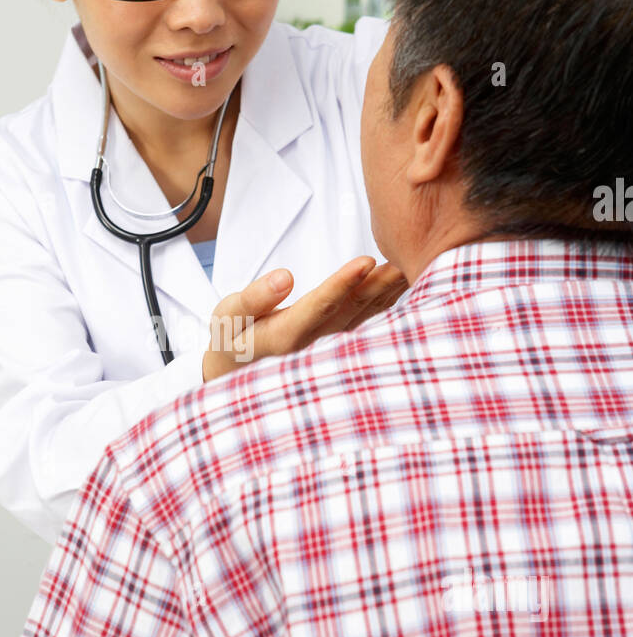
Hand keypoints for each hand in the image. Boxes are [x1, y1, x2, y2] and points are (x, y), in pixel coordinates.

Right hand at [202, 256, 406, 382]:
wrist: (237, 375)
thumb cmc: (232, 339)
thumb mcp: (228, 318)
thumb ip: (253, 299)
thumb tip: (284, 278)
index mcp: (283, 338)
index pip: (318, 308)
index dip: (342, 284)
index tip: (366, 261)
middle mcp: (312, 349)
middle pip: (349, 313)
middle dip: (376, 288)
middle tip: (400, 262)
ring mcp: (329, 353)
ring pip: (363, 321)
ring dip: (386, 296)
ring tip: (407, 269)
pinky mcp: (340, 351)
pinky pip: (367, 326)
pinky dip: (387, 308)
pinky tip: (404, 289)